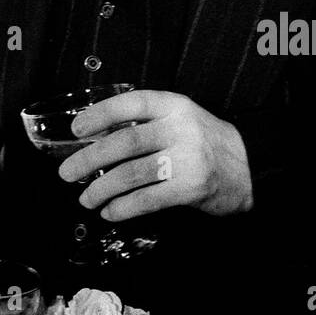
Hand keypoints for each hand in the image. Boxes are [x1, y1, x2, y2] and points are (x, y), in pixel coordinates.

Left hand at [59, 89, 252, 219]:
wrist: (249, 166)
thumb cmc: (204, 142)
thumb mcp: (179, 119)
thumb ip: (145, 122)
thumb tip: (95, 137)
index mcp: (174, 105)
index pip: (132, 103)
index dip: (100, 114)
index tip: (77, 129)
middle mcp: (180, 128)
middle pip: (126, 141)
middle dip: (90, 158)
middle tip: (66, 172)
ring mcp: (188, 158)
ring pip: (133, 172)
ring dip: (102, 188)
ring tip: (86, 198)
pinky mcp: (192, 187)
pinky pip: (148, 198)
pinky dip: (124, 207)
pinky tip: (110, 211)